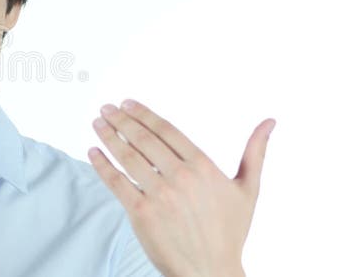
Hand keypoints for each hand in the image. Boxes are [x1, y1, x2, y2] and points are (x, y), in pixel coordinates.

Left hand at [88, 99, 274, 276]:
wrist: (210, 271)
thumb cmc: (229, 232)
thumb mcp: (248, 190)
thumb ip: (254, 153)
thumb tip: (269, 122)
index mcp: (204, 167)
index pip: (167, 131)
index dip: (144, 115)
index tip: (128, 104)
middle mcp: (181, 177)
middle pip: (144, 139)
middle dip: (122, 120)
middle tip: (106, 109)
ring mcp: (160, 195)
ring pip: (128, 157)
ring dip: (109, 136)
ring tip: (98, 123)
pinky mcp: (141, 213)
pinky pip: (117, 182)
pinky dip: (102, 165)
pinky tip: (93, 151)